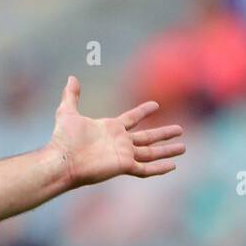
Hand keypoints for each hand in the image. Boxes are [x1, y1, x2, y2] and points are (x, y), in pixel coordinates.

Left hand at [47, 75, 184, 188]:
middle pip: (147, 137)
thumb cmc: (64, 138)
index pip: (132, 118)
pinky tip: (172, 165)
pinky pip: (146, 169)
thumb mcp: (67, 112)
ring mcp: (123, 154)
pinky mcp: (124, 166)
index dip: (143, 111)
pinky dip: (159, 168)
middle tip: (180, 129)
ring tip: (183, 147)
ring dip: (167, 150)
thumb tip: (71, 77)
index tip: (156, 105)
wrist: (63, 159)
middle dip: (163, 133)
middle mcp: (119, 141)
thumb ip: (71, 95)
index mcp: (110, 128)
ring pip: (151, 152)